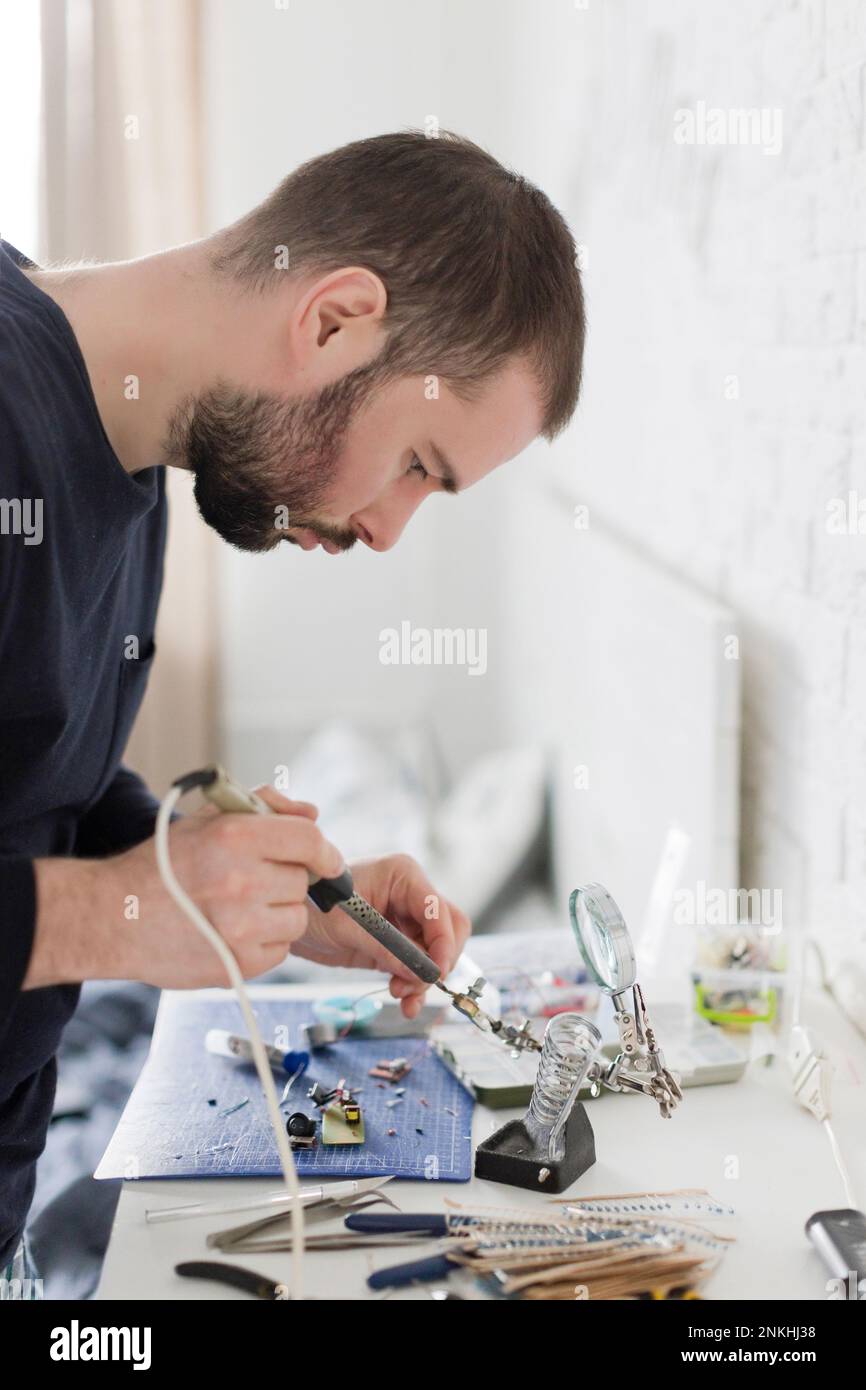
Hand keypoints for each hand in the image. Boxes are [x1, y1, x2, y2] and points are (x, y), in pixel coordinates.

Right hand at [27, 787, 343, 989]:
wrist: (114, 918)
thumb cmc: (163, 866)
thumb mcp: (208, 820)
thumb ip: (265, 807)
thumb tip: (313, 814)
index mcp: (234, 836)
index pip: (308, 840)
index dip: (323, 850)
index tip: (324, 860)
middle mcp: (241, 880)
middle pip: (302, 880)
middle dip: (285, 880)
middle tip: (251, 883)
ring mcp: (242, 926)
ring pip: (297, 917)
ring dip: (278, 913)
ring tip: (238, 909)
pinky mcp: (240, 964)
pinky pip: (281, 950)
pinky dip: (265, 942)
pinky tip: (232, 933)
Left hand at [292, 852, 471, 1017]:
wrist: (291, 919)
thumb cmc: (313, 904)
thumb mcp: (347, 926)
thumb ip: (384, 948)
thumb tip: (419, 973)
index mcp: (403, 876)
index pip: (439, 911)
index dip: (444, 943)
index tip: (436, 973)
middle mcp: (411, 895)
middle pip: (449, 931)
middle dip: (437, 962)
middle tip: (416, 985)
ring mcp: (406, 920)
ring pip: (436, 953)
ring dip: (424, 979)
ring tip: (400, 994)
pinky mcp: (398, 944)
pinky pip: (418, 966)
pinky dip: (415, 986)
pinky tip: (406, 1003)